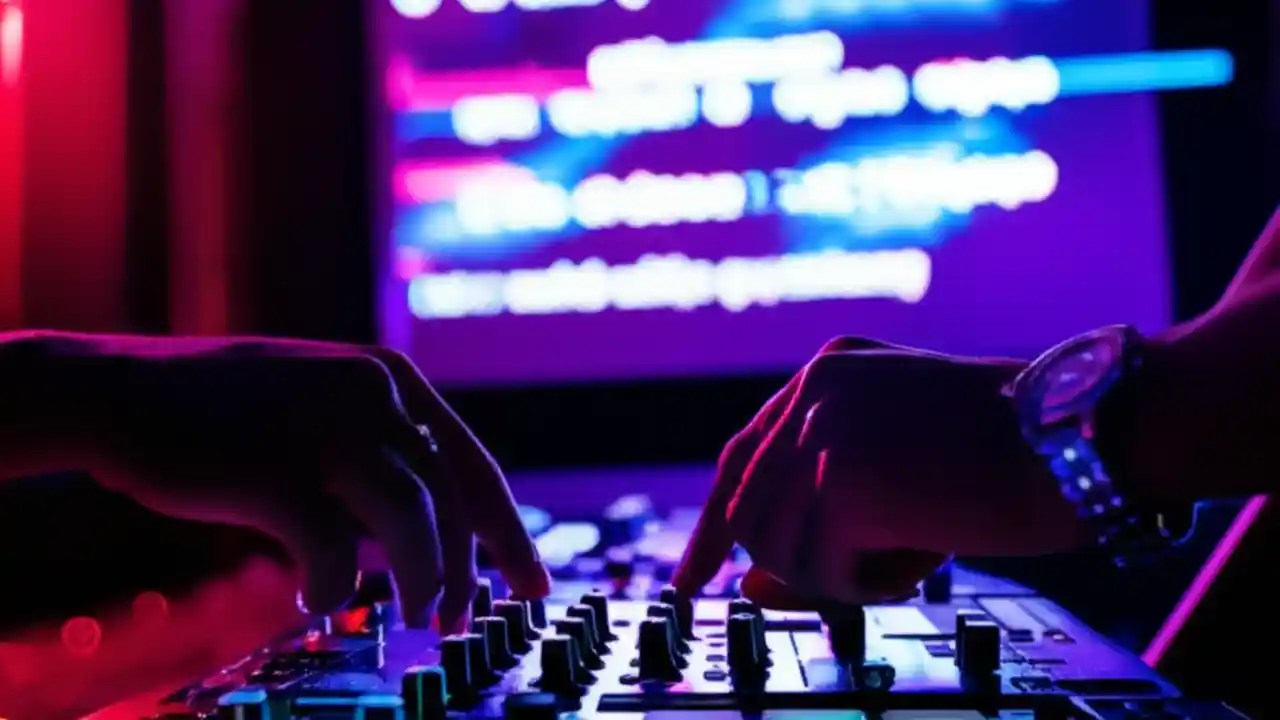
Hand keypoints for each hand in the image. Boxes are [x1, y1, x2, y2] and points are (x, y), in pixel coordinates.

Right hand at [30, 333, 546, 632]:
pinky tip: (318, 598)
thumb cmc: (224, 413)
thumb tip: (436, 531)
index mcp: (389, 378)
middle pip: (450, 501)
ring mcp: (324, 426)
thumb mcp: (322, 407)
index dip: (510, 533)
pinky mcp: (274, 468)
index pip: (473, 465)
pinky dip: (334, 583)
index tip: (534, 585)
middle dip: (466, 571)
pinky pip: (332, 548)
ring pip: (412, 522)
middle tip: (461, 620)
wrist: (116, 391)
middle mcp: (370, 392)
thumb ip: (381, 452)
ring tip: (416, 620)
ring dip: (423, 581)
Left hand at [674, 338, 1089, 606]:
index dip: (715, 526)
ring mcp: (822, 434)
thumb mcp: (897, 476)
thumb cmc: (1010, 451)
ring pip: (779, 551)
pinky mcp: (842, 484)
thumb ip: (816, 519)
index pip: (740, 458)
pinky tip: (918, 557)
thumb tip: (748, 586)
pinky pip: (822, 574)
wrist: (1080, 434)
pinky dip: (867, 587)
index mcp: (824, 374)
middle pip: (750, 514)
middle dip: (792, 563)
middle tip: (863, 573)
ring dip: (839, 575)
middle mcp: (811, 393)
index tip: (697, 574)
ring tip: (909, 551)